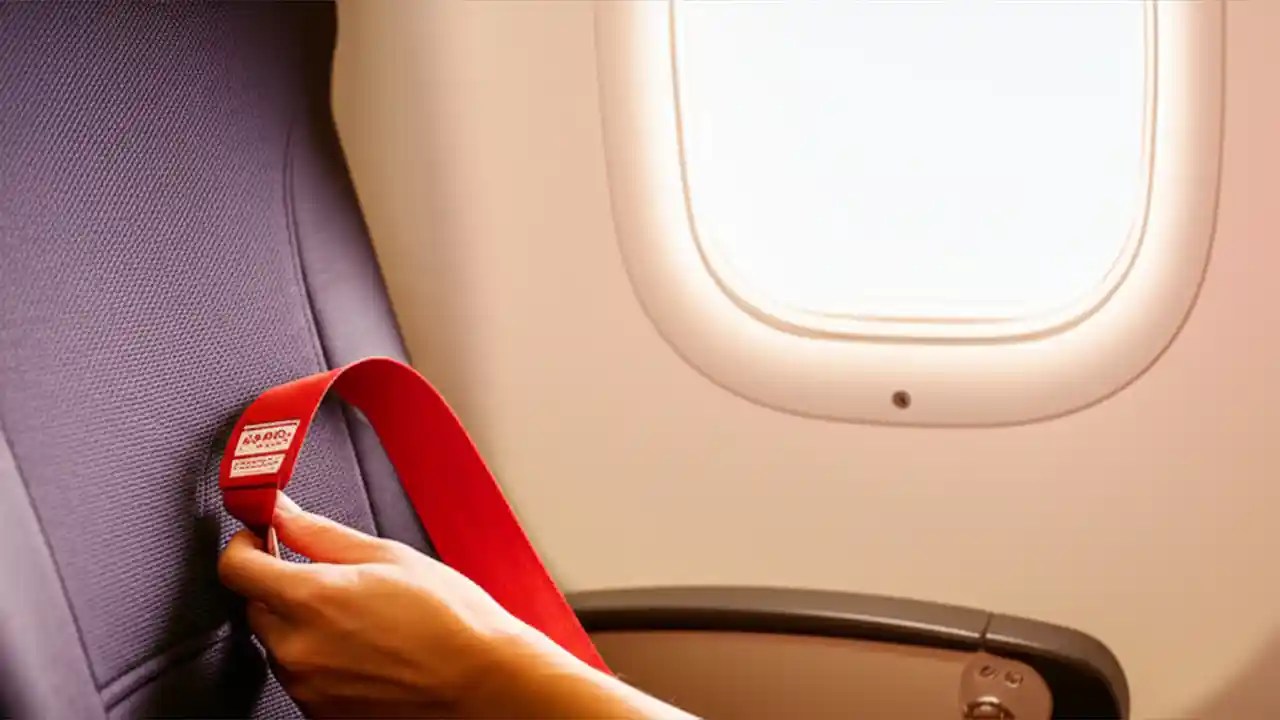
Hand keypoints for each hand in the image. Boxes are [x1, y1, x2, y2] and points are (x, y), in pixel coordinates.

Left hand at [217, 493, 533, 717]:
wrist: (485, 686)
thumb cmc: (452, 623)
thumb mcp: (389, 557)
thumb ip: (321, 533)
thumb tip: (282, 512)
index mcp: (311, 599)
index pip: (236, 568)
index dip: (245, 545)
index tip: (259, 538)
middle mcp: (299, 649)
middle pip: (256, 607)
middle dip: (280, 586)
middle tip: (329, 577)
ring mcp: (308, 688)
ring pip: (281, 644)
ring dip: (304, 626)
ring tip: (363, 620)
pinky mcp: (321, 714)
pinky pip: (304, 676)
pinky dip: (323, 660)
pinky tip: (366, 650)